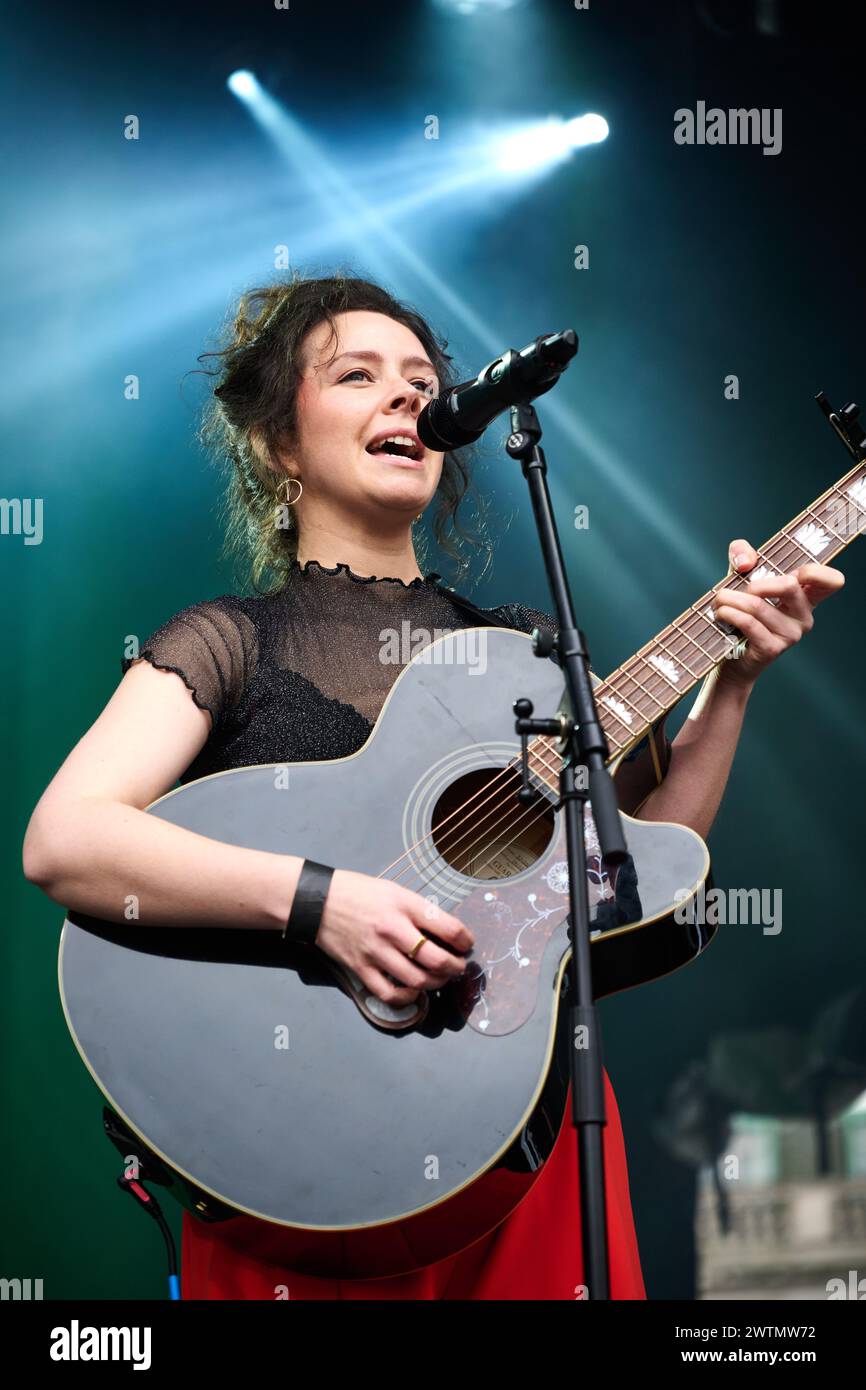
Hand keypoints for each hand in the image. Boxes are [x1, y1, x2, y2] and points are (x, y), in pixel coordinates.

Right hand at [315, 869, 474, 1005]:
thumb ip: (418, 910)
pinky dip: (407, 998)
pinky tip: (413, 991)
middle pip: (436, 959)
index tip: (467, 944)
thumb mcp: (394, 891)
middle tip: (458, 966)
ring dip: (436, 983)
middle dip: (455, 966)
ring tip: (439, 978)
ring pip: (417, 980)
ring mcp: (376, 952)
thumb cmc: (359, 892)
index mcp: (404, 905)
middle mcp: (392, 930)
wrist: (317, 901)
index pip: (448, 927)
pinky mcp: (361, 969)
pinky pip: (390, 993)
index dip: (466, 940)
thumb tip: (445, 932)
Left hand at [713, 538, 844, 688]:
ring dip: (728, 599)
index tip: (794, 572)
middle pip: (789, 585)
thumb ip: (743, 555)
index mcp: (805, 597)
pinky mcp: (772, 648)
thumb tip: (746, 562)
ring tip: (718, 602)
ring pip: (757, 604)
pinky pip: (747, 622)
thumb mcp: (742, 578)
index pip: (830, 581)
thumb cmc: (741, 614)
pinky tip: (720, 613)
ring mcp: (791, 634)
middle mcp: (804, 616)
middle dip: (754, 583)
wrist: (731, 659)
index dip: (816, 571)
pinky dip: (728, 612)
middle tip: (734, 591)